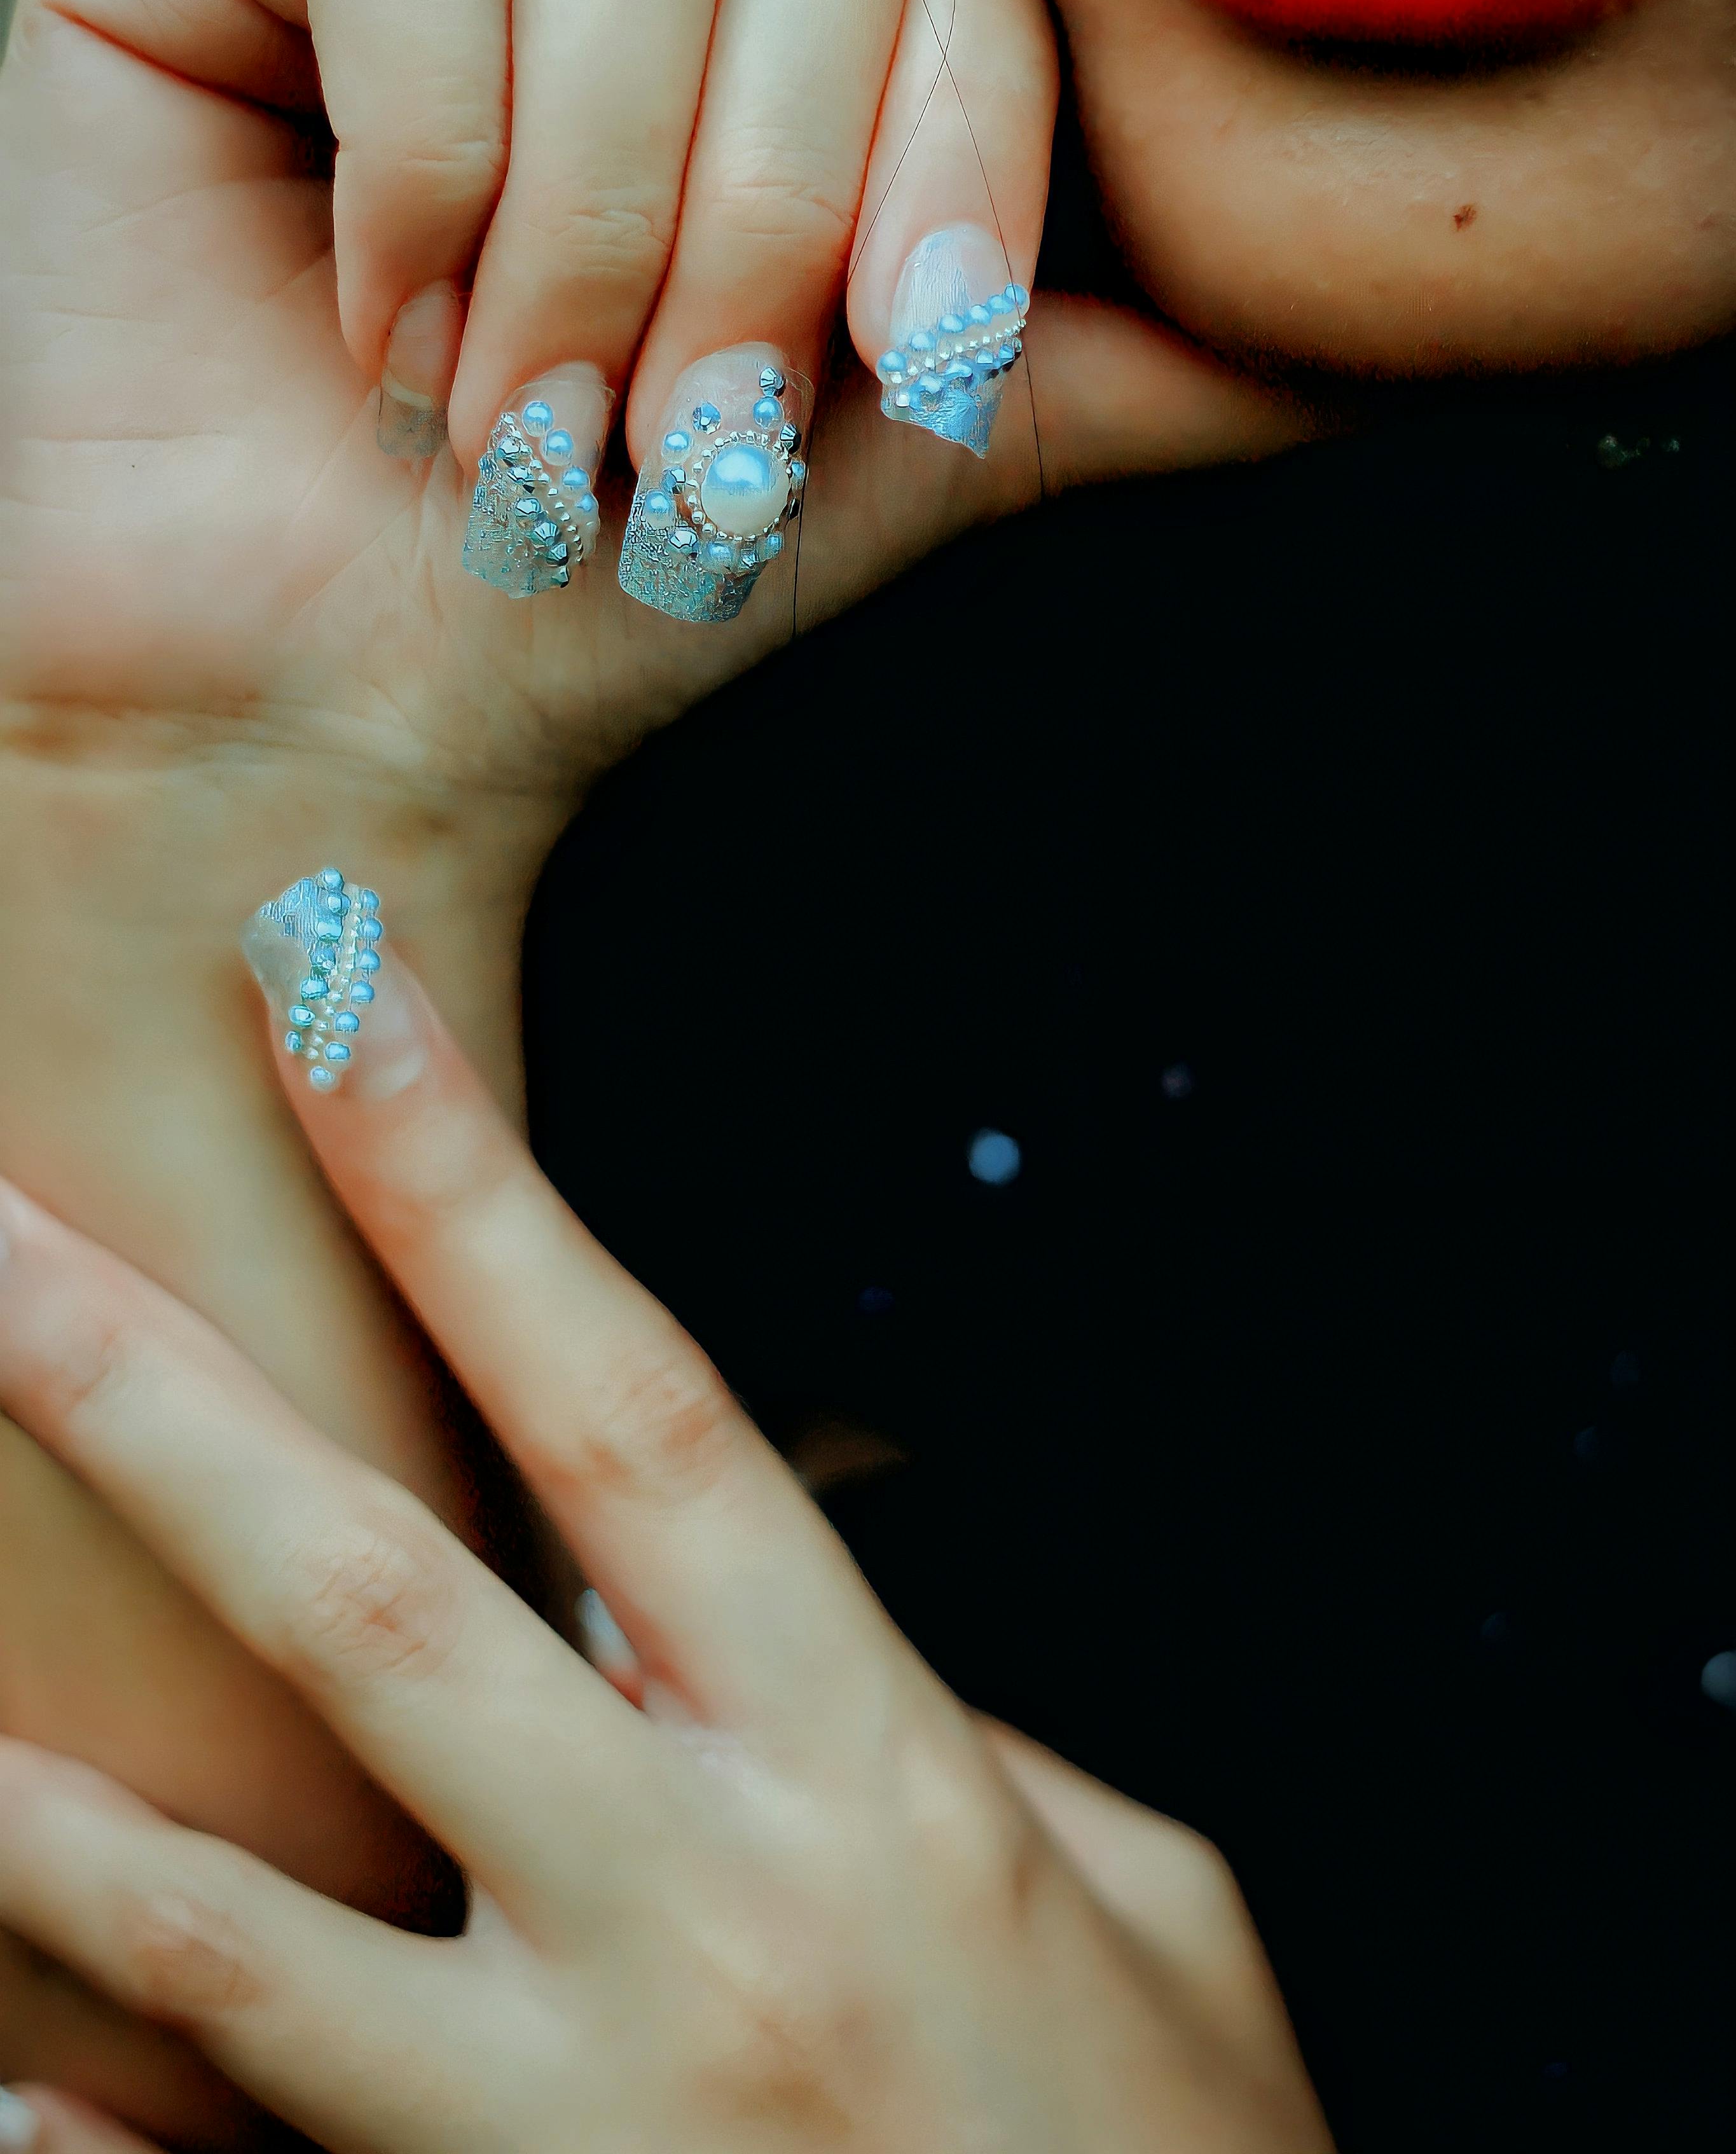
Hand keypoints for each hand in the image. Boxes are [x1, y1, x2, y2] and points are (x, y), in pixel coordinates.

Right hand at [0, 0, 1287, 833]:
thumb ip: (1138, 369)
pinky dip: (424, 185)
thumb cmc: (594, 590)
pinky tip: (373, 338)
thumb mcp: (917, 464)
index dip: (960, 145)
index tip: (917, 374)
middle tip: (673, 448)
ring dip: (593, 237)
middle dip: (769, 220)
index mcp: (774, 11)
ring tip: (516, 430)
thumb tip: (1396, 348)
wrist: (326, 714)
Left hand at [0, 947, 1331, 2152]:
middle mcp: (702, 1928)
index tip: (327, 984)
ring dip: (24, 1785)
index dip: (467, 1181)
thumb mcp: (1137, 1890)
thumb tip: (746, 1632)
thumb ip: (933, 1735)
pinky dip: (80, 2129)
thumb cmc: (1183, 2150)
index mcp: (876, 1774)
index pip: (629, 1405)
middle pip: (374, 1605)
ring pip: (225, 1933)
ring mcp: (577, 2136)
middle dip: (148, 1395)